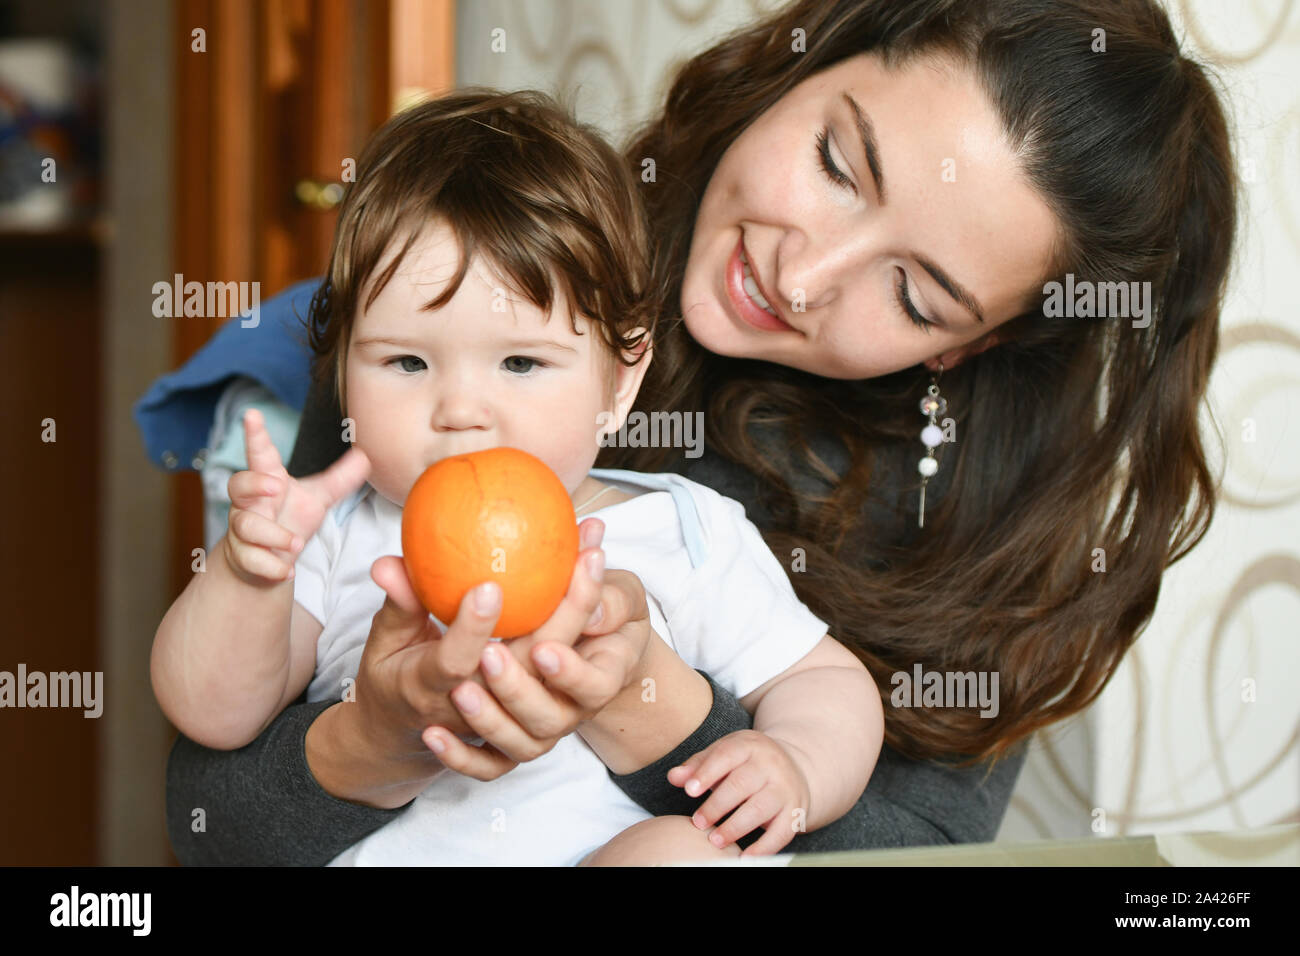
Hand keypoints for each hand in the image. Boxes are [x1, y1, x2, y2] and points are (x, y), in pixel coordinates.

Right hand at [222, 407, 369, 585]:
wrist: (268, 561)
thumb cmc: (290, 519)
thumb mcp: (319, 498)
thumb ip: (340, 479)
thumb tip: (366, 456)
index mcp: (269, 480)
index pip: (260, 454)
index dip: (255, 434)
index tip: (252, 413)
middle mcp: (251, 502)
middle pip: (237, 484)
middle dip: (254, 483)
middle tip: (276, 487)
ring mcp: (243, 529)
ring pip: (246, 526)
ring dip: (273, 535)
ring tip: (296, 544)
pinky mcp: (243, 557)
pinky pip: (250, 560)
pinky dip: (271, 566)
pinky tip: (287, 571)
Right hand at [319, 517, 651, 804]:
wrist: (401, 732)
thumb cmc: (392, 675)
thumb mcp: (385, 643)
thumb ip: (397, 604)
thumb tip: (387, 563)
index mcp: (427, 686)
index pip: (455, 661)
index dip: (473, 628)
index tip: (492, 586)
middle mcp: (470, 707)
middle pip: (525, 666)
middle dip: (561, 614)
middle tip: (585, 558)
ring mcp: (502, 724)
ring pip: (555, 685)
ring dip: (584, 631)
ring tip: (594, 571)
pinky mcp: (527, 730)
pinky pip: (573, 700)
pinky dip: (582, 665)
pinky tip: (603, 612)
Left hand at [427, 518, 655, 778]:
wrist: (574, 673)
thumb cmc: (598, 622)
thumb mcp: (615, 597)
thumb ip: (593, 572)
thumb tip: (588, 528)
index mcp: (602, 667)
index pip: (596, 673)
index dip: (574, 653)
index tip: (541, 640)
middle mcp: (570, 706)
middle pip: (549, 712)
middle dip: (518, 686)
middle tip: (488, 655)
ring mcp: (538, 732)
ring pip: (521, 742)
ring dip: (490, 718)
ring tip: (460, 689)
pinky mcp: (508, 752)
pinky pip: (488, 767)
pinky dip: (463, 757)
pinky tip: (434, 734)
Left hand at [668, 730, 812, 855]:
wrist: (797, 766)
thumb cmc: (748, 762)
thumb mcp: (724, 754)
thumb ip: (698, 765)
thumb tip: (673, 777)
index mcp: (749, 745)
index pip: (726, 755)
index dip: (707, 773)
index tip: (689, 791)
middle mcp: (771, 764)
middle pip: (742, 784)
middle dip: (717, 805)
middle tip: (697, 822)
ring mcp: (785, 788)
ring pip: (760, 809)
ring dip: (735, 827)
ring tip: (714, 840)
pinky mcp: (795, 811)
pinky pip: (782, 832)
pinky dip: (763, 848)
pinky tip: (744, 857)